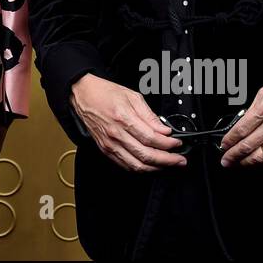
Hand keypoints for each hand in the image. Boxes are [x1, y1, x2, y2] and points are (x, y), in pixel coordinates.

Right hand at [69, 74, 184, 170]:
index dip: (168, 144)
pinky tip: (150, 165)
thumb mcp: (132, 96)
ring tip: (168, 165)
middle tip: (180, 159)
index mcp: (124, 118)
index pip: (151, 138)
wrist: (82, 95)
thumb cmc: (105, 93)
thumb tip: (164, 130)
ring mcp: (110, 144)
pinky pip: (125, 165)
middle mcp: (116, 133)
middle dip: (167, 160)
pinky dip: (140, 168)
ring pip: (136, 165)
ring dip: (156, 168)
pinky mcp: (105, 149)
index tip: (177, 143)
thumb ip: (149, 115)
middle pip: (146, 155)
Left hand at [219, 68, 262, 166]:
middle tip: (225, 160)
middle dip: (234, 155)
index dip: (230, 140)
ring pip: (262, 155)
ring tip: (237, 164)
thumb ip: (252, 108)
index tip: (223, 145)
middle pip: (249, 145)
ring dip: (247, 162)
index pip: (241, 130)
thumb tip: (242, 122)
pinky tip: (257, 163)